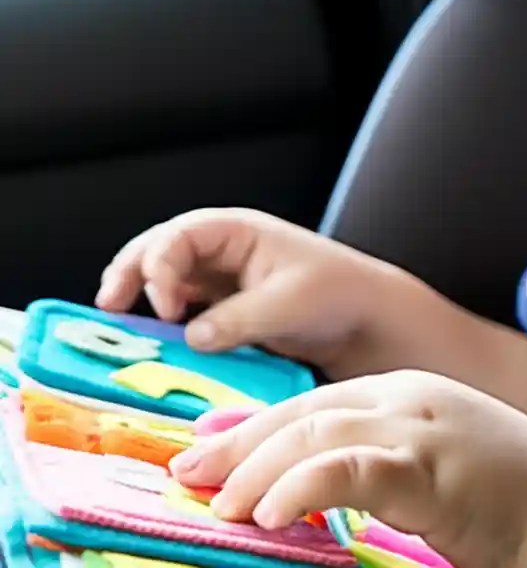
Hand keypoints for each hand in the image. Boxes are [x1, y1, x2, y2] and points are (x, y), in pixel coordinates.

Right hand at [96, 208, 411, 373]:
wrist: (368, 319)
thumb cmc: (339, 294)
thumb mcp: (288, 305)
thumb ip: (236, 320)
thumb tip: (190, 338)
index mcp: (237, 231)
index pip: (179, 237)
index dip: (161, 268)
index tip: (167, 308)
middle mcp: (222, 251)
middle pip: (159, 251)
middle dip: (130, 274)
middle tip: (110, 306)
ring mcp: (220, 280)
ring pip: (165, 282)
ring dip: (140, 299)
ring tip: (117, 321)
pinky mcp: (223, 310)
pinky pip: (182, 312)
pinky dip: (162, 324)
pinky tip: (151, 342)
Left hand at [169, 370, 526, 567]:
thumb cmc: (512, 497)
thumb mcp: (438, 464)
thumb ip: (381, 462)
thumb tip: (320, 486)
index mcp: (409, 393)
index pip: (314, 403)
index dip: (255, 428)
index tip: (211, 454)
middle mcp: (408, 398)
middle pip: (302, 413)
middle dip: (239, 445)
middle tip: (191, 476)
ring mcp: (418, 427)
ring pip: (312, 435)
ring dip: (256, 473)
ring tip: (222, 506)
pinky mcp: (427, 468)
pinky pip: (345, 470)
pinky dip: (298, 488)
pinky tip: (269, 512)